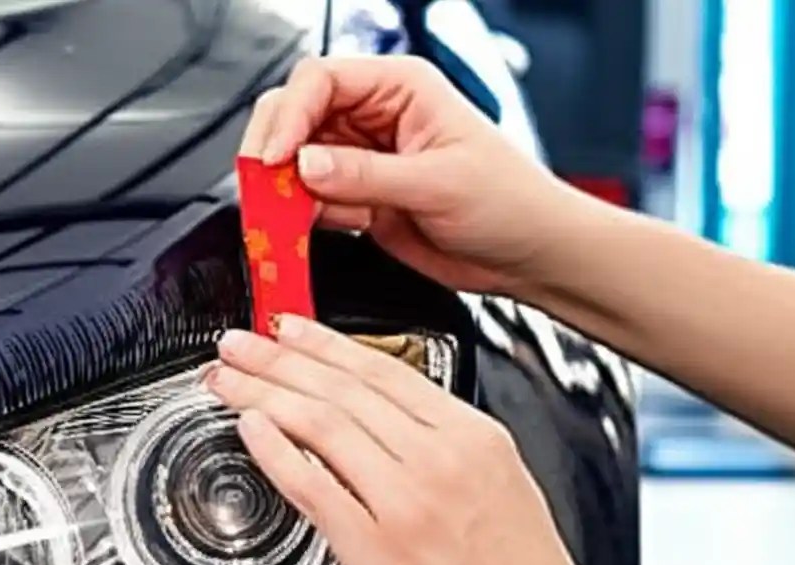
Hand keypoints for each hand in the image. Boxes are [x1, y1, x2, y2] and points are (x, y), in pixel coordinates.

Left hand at [204, 315, 606, 564]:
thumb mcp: (502, 492)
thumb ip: (448, 454)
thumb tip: (387, 431)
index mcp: (475, 439)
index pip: (383, 370)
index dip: (324, 344)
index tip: (289, 329)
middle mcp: (441, 460)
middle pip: (341, 388)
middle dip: (278, 358)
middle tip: (238, 343)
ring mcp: (407, 502)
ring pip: (320, 423)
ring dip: (262, 392)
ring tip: (226, 380)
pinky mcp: (376, 550)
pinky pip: (311, 485)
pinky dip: (273, 450)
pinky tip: (248, 429)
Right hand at [240, 56, 589, 297]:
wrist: (529, 254)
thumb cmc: (510, 202)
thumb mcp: (439, 183)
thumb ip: (366, 175)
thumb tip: (305, 166)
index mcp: (400, 87)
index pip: (321, 80)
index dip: (289, 115)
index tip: (277, 157)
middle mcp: (375, 115)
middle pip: (295, 115)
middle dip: (274, 151)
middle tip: (265, 189)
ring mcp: (362, 158)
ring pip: (294, 161)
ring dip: (284, 190)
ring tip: (286, 217)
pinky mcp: (356, 198)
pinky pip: (308, 200)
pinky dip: (299, 218)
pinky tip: (316, 230)